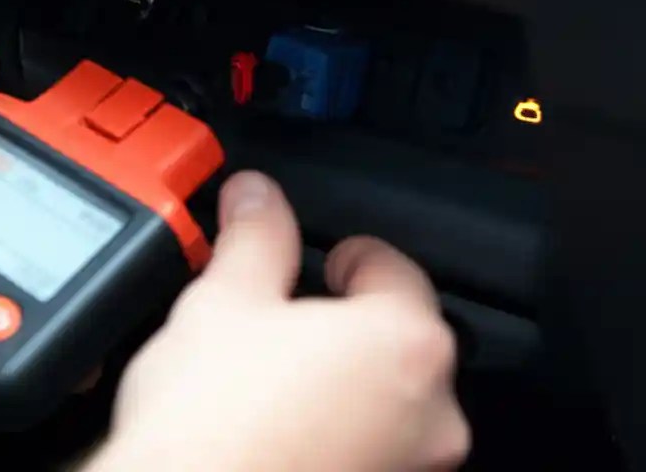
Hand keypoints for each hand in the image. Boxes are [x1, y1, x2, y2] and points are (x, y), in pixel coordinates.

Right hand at [89, 172, 468, 471]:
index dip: (345, 255)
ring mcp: (409, 468)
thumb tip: (257, 199)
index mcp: (407, 344)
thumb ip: (255, 237)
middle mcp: (430, 415)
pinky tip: (273, 428)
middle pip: (391, 339)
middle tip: (278, 321)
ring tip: (266, 380)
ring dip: (334, 382)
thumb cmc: (215, 430)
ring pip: (379, 401)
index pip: (392, 267)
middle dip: (337, 324)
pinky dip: (329, 433)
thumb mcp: (224, 301)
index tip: (321, 259)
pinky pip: (364, 449)